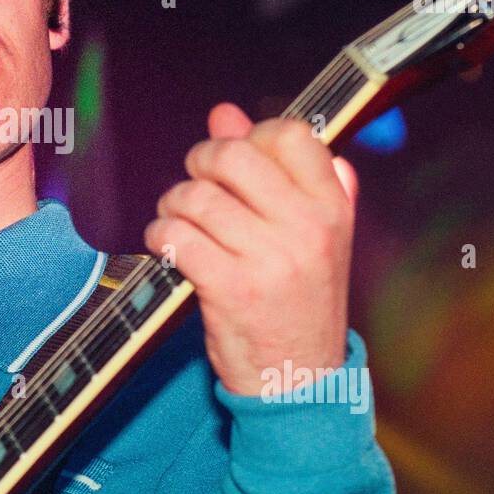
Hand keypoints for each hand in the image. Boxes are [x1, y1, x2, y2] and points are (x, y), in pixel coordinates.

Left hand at [144, 103, 357, 395]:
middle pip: (233, 155)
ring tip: (180, 222)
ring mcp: (269, 259)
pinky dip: (161, 236)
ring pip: (196, 197)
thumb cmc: (298, 301)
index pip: (290, 134)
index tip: (236, 162)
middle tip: (197, 185)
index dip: (250, 136)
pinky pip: (176, 237)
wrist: (299, 380)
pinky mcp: (230, 288)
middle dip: (200, 163)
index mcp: (332, 208)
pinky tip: (170, 247)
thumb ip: (273, 169)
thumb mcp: (305, 233)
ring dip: (174, 204)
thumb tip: (226, 114)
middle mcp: (307, 229)